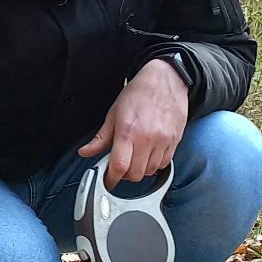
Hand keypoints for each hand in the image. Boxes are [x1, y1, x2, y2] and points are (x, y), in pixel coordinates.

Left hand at [78, 61, 188, 189]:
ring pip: (150, 171)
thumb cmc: (139, 93)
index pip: (119, 166)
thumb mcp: (113, 113)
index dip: (111, 179)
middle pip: (135, 174)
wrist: (165, 80)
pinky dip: (155, 165)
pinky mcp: (175, 141)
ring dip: (141, 170)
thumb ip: (100, 138)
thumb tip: (86, 152)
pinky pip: (164, 164)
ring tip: (135, 158)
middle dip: (125, 175)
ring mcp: (163, 141)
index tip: (108, 180)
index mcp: (128, 131)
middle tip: (121, 166)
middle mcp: (147, 138)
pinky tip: (149, 154)